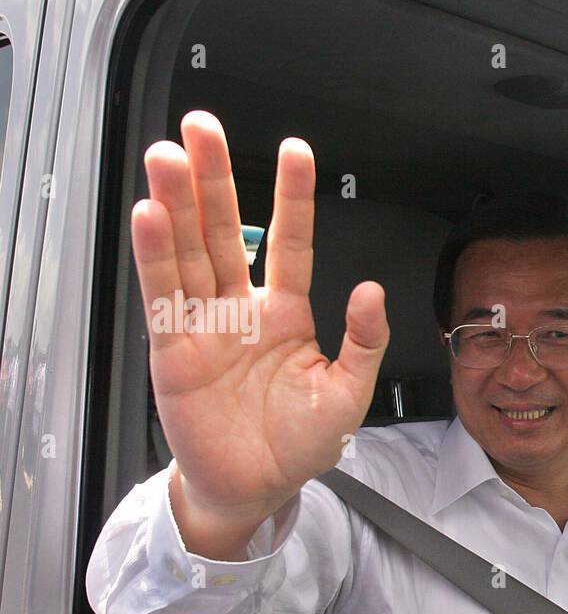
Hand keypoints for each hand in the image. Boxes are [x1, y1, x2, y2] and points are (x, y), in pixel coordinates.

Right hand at [133, 111, 389, 551]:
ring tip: (169, 157)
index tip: (296, 149)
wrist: (257, 486)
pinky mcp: (173, 347)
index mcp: (287, 313)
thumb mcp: (349, 394)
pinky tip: (150, 215)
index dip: (292, 196)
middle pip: (225, 230)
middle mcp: (241, 308)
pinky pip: (164, 294)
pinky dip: (156, 256)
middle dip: (214, 179)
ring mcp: (205, 324)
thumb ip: (364, 343)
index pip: (291, 241)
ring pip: (189, 252)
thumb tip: (371, 291)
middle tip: (202, 127)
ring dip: (177, 204)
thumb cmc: (302, 443)